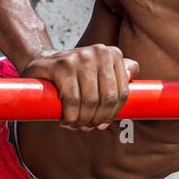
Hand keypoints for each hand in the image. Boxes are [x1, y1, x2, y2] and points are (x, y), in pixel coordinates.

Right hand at [23, 46, 138, 130]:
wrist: (43, 63)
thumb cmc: (76, 72)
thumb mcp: (100, 69)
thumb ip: (121, 72)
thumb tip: (135, 83)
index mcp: (113, 54)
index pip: (122, 92)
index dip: (113, 113)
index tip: (102, 123)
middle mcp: (99, 52)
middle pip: (107, 98)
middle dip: (98, 118)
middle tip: (87, 126)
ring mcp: (81, 57)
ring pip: (90, 101)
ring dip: (83, 120)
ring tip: (75, 125)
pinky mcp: (62, 65)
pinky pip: (72, 99)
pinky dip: (71, 115)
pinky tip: (66, 120)